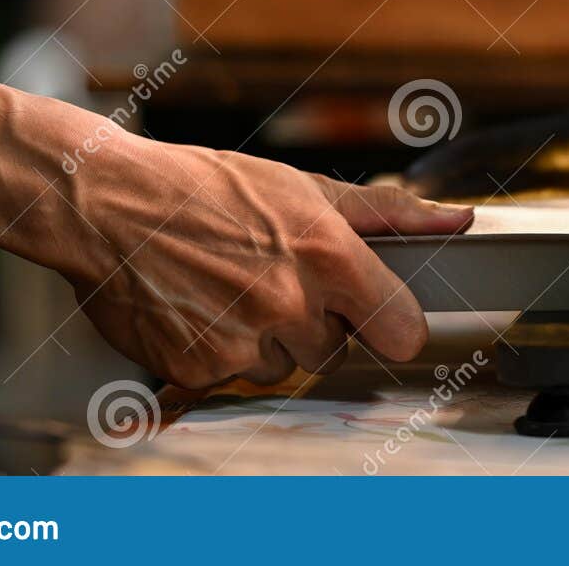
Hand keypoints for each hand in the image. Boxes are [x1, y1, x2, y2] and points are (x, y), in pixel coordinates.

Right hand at [65, 142, 472, 387]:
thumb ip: (390, 213)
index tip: (373, 313)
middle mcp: (290, 303)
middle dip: (314, 322)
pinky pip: (232, 379)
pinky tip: (200, 307)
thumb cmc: (206, 188)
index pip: (404, 332)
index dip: (389, 323)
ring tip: (231, 287)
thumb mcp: (305, 187)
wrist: (109, 204)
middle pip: (336, 351)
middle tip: (273, 277)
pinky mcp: (198, 370)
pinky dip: (219, 352)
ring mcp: (243, 343)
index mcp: (329, 256)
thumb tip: (459, 218)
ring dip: (265, 340)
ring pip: (283, 367)